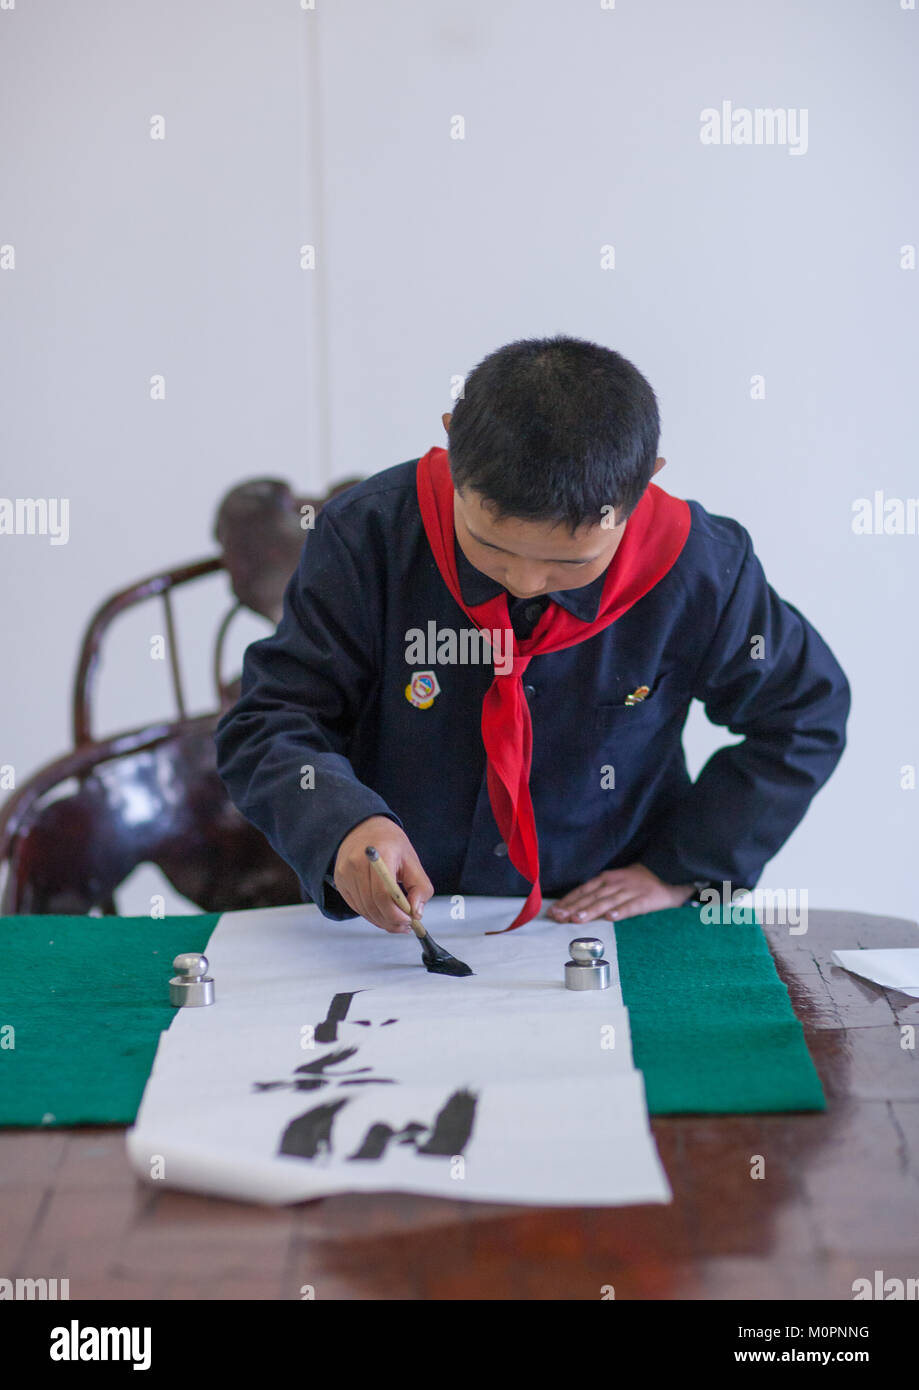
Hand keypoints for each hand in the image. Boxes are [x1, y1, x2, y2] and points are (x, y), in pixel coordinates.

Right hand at [333, 816, 433, 933]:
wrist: (363, 827)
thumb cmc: (389, 843)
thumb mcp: (412, 860)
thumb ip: (420, 887)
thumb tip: (416, 913)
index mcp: (379, 854)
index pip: (383, 893)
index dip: (397, 913)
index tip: (410, 920)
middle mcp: (357, 863)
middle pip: (373, 905)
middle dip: (391, 921)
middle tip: (406, 926)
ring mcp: (345, 873)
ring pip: (364, 909)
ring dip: (382, 921)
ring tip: (397, 922)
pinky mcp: (340, 881)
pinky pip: (357, 907)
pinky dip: (371, 915)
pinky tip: (383, 914)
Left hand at [546, 862, 694, 923]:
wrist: (668, 871)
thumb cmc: (638, 882)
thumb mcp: (616, 883)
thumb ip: (598, 894)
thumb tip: (575, 908)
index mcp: (606, 879)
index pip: (583, 891)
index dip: (568, 901)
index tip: (553, 911)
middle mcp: (615, 884)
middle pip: (591, 897)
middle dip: (573, 907)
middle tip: (558, 917)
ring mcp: (630, 891)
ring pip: (607, 901)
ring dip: (591, 910)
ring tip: (577, 919)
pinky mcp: (646, 899)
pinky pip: (632, 906)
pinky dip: (621, 911)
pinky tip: (610, 918)